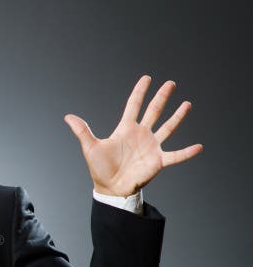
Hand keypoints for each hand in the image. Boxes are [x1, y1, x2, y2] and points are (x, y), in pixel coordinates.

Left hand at [64, 75, 202, 196]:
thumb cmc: (100, 169)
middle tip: (170, 83)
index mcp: (125, 129)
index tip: (147, 78)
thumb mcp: (90, 147)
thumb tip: (68, 116)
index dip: (140, 92)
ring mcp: (151, 147)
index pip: (134, 105)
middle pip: (154, 111)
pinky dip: (187, 152)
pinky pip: (176, 155)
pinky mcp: (158, 161)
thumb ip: (82, 131)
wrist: (110, 188)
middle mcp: (141, 135)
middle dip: (161, 97)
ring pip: (167, 128)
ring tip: (187, 104)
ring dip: (177, 116)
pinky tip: (199, 147)